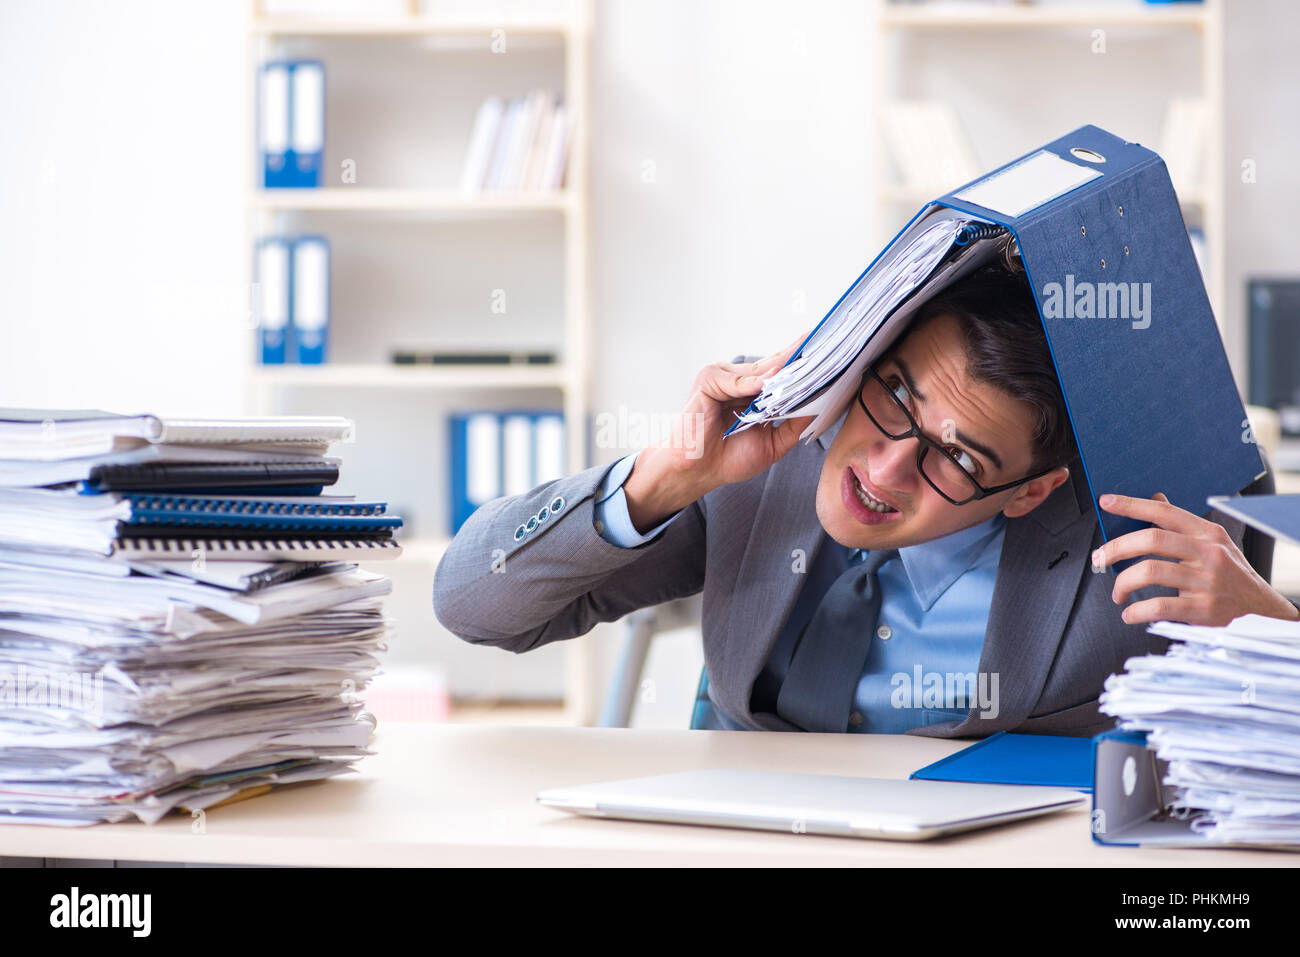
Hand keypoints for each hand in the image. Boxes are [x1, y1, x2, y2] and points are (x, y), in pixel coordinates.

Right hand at [623, 334, 813, 531]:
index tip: (827, 352)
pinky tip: (766, 382)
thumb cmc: (730, 458)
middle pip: (774, 365)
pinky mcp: (707, 382)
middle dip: (798, 358)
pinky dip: (750, 383)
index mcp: (755, 393)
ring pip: (758, 370)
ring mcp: (724, 379)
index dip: (803, 364)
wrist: (701, 472)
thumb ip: (793, 423)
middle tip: (822, 346)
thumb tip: (818, 404)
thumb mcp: (774, 443)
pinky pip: (734, 379)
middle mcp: (740, 381)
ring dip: (780, 369)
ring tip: (803, 364)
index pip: (783, 374)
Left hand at [1095, 491, 1299, 626]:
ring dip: (1122, 583)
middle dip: (1116, 548)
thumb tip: (1155, 499)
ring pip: (1150, 572)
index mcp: (1207, 533)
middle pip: (1152, 539)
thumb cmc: (1230, 574)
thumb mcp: (1213, 543)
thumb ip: (1182, 525)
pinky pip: (1159, 606)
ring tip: (1117, 592)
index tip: (1106, 501)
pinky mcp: (1203, 609)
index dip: (1132, 505)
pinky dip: (1136, 611)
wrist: (1261, 610)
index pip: (1164, 512)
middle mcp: (1208, 553)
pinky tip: (1130, 614)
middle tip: (1099, 558)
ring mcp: (1207, 581)